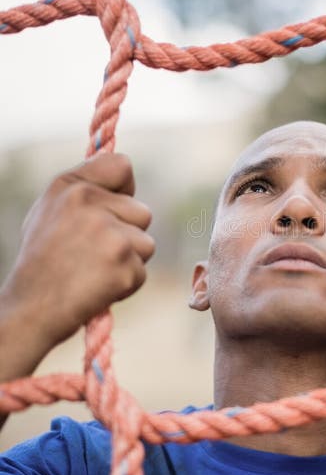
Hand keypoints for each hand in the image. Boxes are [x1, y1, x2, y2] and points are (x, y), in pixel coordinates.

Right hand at [1, 153, 154, 358]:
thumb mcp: (49, 211)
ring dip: (128, 261)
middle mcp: (90, 204)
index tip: (115, 208)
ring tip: (93, 270)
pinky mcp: (123, 265)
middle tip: (93, 254)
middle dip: (127, 235)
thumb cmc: (41, 261)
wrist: (30, 309)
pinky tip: (96, 287)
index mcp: (71, 186)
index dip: (125, 189)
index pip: (122, 165)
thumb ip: (85, 191)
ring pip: (146, 244)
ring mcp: (109, 234)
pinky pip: (141, 271)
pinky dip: (124, 284)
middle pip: (143, 213)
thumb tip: (124, 170)